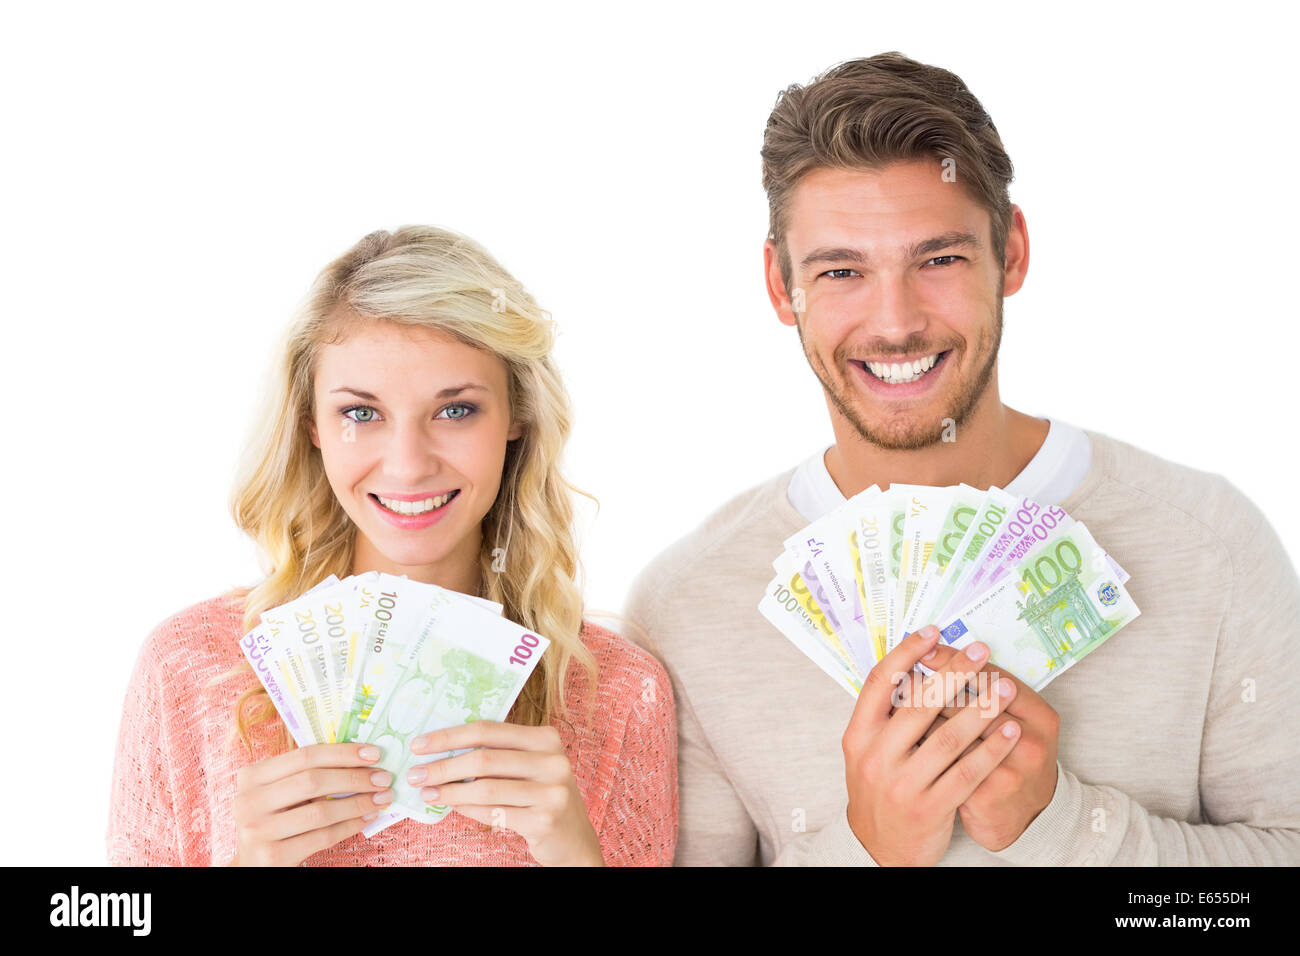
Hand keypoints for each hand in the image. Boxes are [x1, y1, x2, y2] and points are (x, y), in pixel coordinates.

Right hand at [230, 743, 394, 865]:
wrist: (252, 862)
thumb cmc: (274, 818)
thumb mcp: (279, 791)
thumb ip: (306, 773)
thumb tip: (361, 757)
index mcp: (252, 776)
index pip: (304, 755)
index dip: (342, 753)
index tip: (374, 753)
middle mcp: (249, 801)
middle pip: (313, 781)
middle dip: (354, 778)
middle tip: (383, 778)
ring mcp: (258, 830)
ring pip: (321, 811)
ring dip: (358, 803)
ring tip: (382, 798)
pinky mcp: (273, 856)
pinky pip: (322, 836)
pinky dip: (350, 825)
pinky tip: (367, 818)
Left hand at [407, 721, 602, 866]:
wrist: (573, 838)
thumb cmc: (541, 796)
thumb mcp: (528, 767)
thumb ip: (497, 755)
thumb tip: (441, 751)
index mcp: (546, 738)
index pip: (488, 730)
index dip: (450, 736)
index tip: (420, 745)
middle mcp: (553, 761)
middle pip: (484, 759)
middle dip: (443, 767)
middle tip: (416, 774)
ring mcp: (551, 792)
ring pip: (485, 788)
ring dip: (450, 791)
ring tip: (427, 793)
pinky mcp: (544, 820)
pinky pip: (493, 813)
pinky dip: (467, 809)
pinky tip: (452, 806)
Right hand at [842, 625, 1021, 865]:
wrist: (878, 848)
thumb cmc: (879, 788)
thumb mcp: (866, 750)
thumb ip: (886, 714)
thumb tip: (918, 664)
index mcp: (858, 735)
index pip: (879, 683)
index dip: (906, 654)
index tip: (933, 631)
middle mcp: (875, 757)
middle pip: (918, 705)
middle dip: (954, 673)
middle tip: (980, 651)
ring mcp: (902, 784)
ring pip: (947, 738)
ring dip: (980, 708)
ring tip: (1004, 687)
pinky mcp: (929, 808)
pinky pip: (967, 773)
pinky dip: (991, 749)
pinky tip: (1009, 730)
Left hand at [917, 644, 1059, 850]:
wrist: (1027, 822)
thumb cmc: (1012, 761)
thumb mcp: (1018, 723)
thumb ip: (988, 693)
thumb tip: (937, 656)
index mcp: (1041, 715)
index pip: (994, 674)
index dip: (956, 660)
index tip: (925, 646)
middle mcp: (1032, 740)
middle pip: (972, 701)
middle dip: (933, 687)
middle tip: (904, 674)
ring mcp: (1012, 770)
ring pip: (955, 733)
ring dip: (923, 718)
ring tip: (898, 705)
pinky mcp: (988, 795)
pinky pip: (947, 764)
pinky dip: (925, 751)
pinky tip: (906, 742)